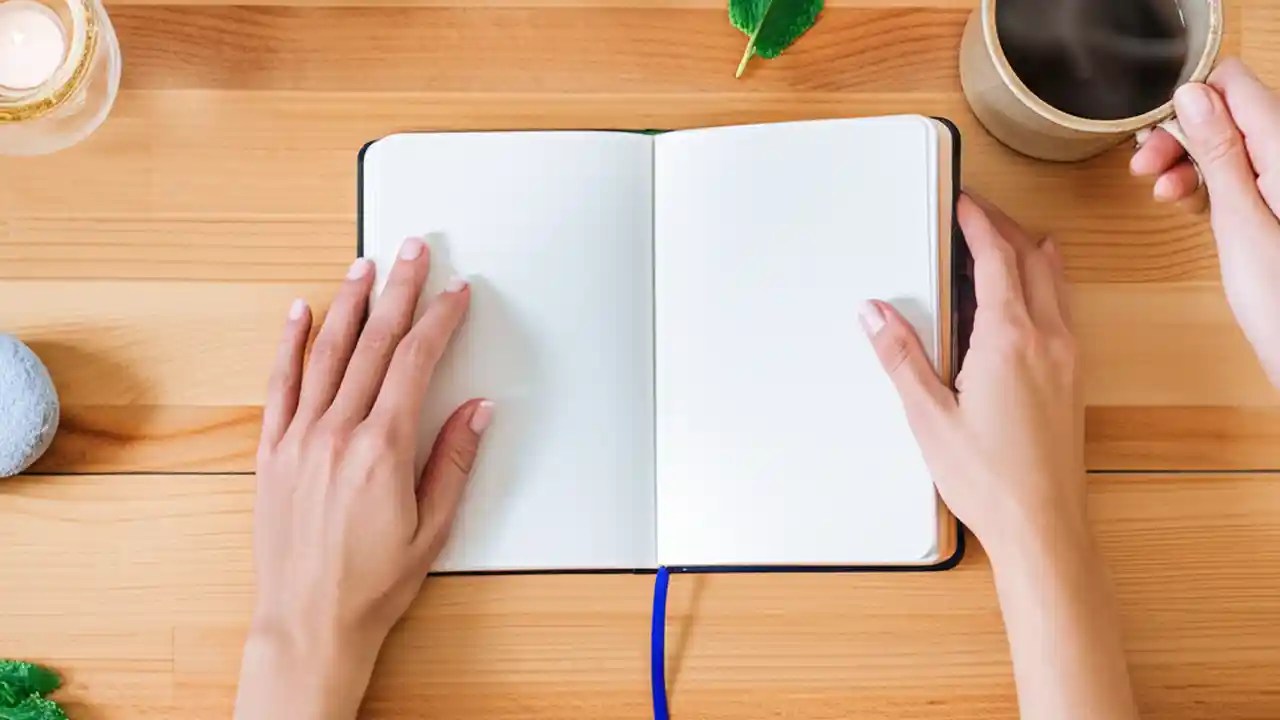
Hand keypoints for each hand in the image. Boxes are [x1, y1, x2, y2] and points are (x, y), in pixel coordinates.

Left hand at [235, 238, 493, 719]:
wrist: (308, 624)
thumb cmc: (371, 586)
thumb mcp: (432, 528)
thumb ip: (454, 460)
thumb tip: (477, 410)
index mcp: (381, 451)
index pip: (415, 363)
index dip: (439, 321)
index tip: (456, 294)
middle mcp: (336, 434)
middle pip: (374, 343)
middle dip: (400, 291)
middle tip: (413, 251)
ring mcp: (298, 439)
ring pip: (326, 353)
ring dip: (349, 303)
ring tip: (366, 266)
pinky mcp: (272, 452)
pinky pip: (280, 385)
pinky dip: (289, 344)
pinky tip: (300, 312)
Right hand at [860, 194, 1082, 554]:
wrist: (1042, 526)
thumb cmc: (988, 480)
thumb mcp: (928, 416)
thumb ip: (902, 356)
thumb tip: (875, 313)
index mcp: (1009, 341)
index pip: (996, 260)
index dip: (978, 225)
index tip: (963, 204)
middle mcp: (1047, 341)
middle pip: (1031, 259)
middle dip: (1003, 228)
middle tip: (976, 213)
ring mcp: (1067, 359)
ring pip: (1055, 282)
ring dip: (1029, 251)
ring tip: (1004, 238)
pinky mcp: (1073, 378)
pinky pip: (1064, 309)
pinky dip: (1046, 283)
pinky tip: (1031, 295)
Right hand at [1131, 58, 1279, 386]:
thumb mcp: (1240, 219)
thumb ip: (1219, 153)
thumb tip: (1193, 95)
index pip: (1235, 86)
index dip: (1189, 102)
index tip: (1155, 136)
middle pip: (1230, 112)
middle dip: (1182, 133)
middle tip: (1145, 168)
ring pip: (1230, 143)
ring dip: (1189, 160)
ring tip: (1162, 192)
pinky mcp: (1277, 203)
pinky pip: (1239, 172)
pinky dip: (1208, 183)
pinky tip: (1186, 203)